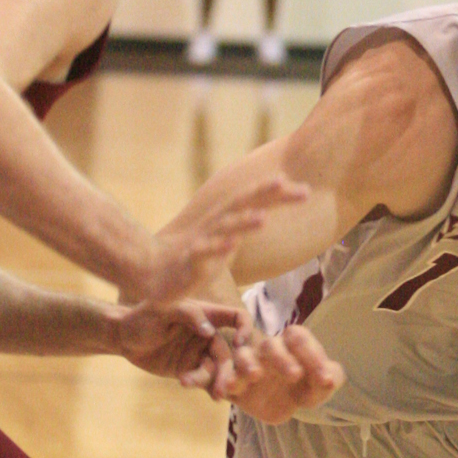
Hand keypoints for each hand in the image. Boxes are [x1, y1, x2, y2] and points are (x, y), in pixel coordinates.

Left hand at [113, 300, 243, 379]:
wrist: (123, 338)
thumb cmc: (141, 317)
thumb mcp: (162, 309)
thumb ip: (187, 315)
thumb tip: (209, 332)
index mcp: (207, 315)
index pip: (237, 317)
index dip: (245, 328)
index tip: (239, 343)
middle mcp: (207, 335)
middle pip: (230, 352)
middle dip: (233, 369)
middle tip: (230, 385)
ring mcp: (199, 353)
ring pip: (217, 369)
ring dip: (216, 381)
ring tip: (210, 392)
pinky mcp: (189, 369)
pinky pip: (202, 379)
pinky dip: (199, 383)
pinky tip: (186, 383)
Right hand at [143, 176, 308, 303]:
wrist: (152, 271)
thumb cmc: (195, 256)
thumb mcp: (226, 239)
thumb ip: (244, 226)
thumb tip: (269, 213)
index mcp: (227, 220)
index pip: (254, 201)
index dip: (277, 193)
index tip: (305, 188)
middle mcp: (215, 225)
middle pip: (242, 204)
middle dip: (266, 194)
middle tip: (290, 186)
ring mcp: (202, 241)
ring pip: (224, 227)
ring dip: (243, 221)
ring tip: (264, 218)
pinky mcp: (189, 262)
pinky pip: (203, 253)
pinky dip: (217, 248)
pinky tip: (231, 245)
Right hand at [188, 325, 342, 422]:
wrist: (280, 403)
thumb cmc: (303, 387)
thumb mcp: (320, 384)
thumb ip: (329, 378)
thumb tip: (329, 378)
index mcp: (290, 344)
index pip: (298, 338)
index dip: (311, 352)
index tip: (323, 377)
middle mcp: (266, 349)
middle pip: (268, 346)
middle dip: (278, 358)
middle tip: (292, 376)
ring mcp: (244, 364)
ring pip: (238, 359)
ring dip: (242, 367)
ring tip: (247, 379)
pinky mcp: (227, 382)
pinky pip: (207, 376)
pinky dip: (196, 377)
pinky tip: (186, 382)